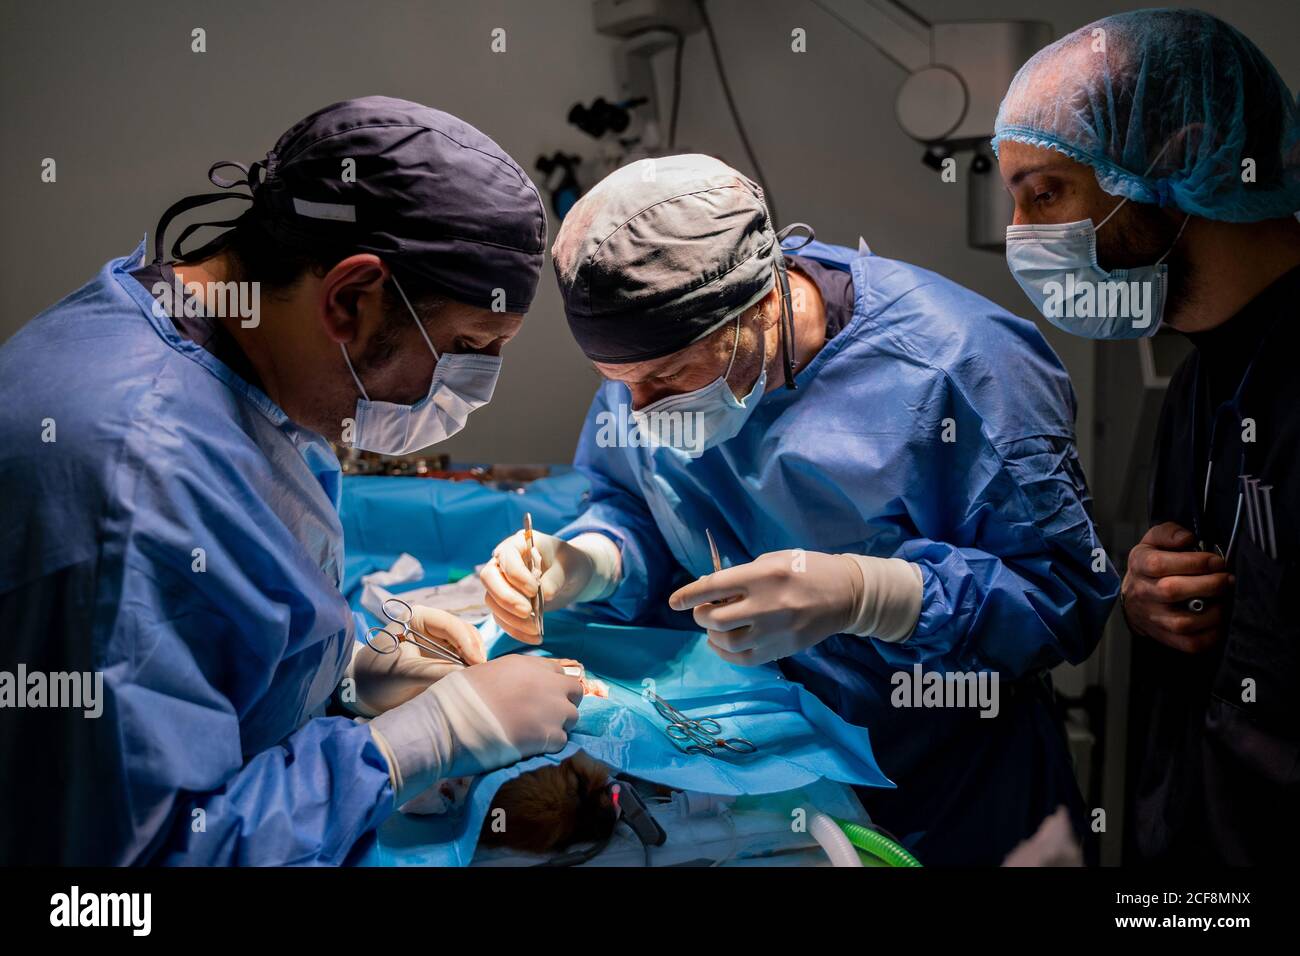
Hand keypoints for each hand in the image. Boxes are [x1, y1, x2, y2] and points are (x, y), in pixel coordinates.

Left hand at [347, 605, 485, 715]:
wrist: (366, 692)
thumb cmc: (377, 676)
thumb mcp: (403, 673)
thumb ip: (433, 671)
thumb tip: (465, 673)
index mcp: (419, 617)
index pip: (451, 625)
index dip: (467, 642)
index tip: (477, 663)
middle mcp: (434, 625)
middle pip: (466, 633)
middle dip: (475, 651)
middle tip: (481, 673)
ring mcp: (442, 641)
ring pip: (470, 646)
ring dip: (476, 660)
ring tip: (478, 678)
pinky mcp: (446, 657)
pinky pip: (466, 659)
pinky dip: (472, 668)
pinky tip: (473, 679)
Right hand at [456, 655, 583, 768]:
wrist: (450, 723)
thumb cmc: (457, 697)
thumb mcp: (486, 672)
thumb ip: (510, 677)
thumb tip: (514, 686)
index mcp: (528, 664)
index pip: (557, 672)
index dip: (551, 686)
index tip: (540, 698)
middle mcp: (546, 682)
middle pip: (574, 691)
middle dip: (564, 703)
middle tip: (545, 717)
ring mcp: (551, 709)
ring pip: (572, 717)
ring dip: (558, 725)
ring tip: (535, 735)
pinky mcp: (549, 735)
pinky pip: (562, 740)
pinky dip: (549, 746)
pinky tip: (530, 748)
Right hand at [479, 530, 598, 642]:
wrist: (570, 576)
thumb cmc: (568, 563)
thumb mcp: (568, 566)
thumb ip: (555, 578)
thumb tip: (544, 596)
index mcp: (517, 545)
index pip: (506, 557)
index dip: (516, 574)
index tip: (535, 589)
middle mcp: (502, 563)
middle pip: (489, 578)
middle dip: (506, 598)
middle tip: (528, 612)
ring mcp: (500, 584)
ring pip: (492, 601)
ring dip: (511, 618)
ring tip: (535, 629)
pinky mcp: (504, 604)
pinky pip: (502, 618)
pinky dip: (516, 630)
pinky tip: (534, 638)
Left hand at [669, 550, 859, 665]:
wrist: (846, 594)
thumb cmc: (806, 570)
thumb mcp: (773, 559)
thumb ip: (741, 576)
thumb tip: (709, 591)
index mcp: (763, 576)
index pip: (714, 587)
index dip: (689, 595)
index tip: (674, 602)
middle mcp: (767, 605)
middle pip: (715, 619)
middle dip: (701, 616)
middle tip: (704, 611)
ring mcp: (775, 632)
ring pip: (726, 643)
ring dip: (712, 636)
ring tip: (715, 628)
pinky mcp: (783, 650)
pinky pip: (744, 660)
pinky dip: (727, 653)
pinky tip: (724, 644)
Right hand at [1122, 522, 1233, 653]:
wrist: (1134, 599)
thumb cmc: (1150, 567)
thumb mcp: (1152, 542)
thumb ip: (1169, 533)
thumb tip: (1187, 539)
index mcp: (1139, 565)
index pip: (1159, 564)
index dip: (1194, 562)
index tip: (1217, 561)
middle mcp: (1142, 593)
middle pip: (1172, 591)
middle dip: (1209, 585)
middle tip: (1228, 579)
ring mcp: (1153, 617)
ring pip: (1182, 622)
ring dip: (1212, 612)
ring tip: (1225, 600)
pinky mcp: (1164, 637)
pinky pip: (1190, 644)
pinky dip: (1210, 636)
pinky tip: (1219, 622)